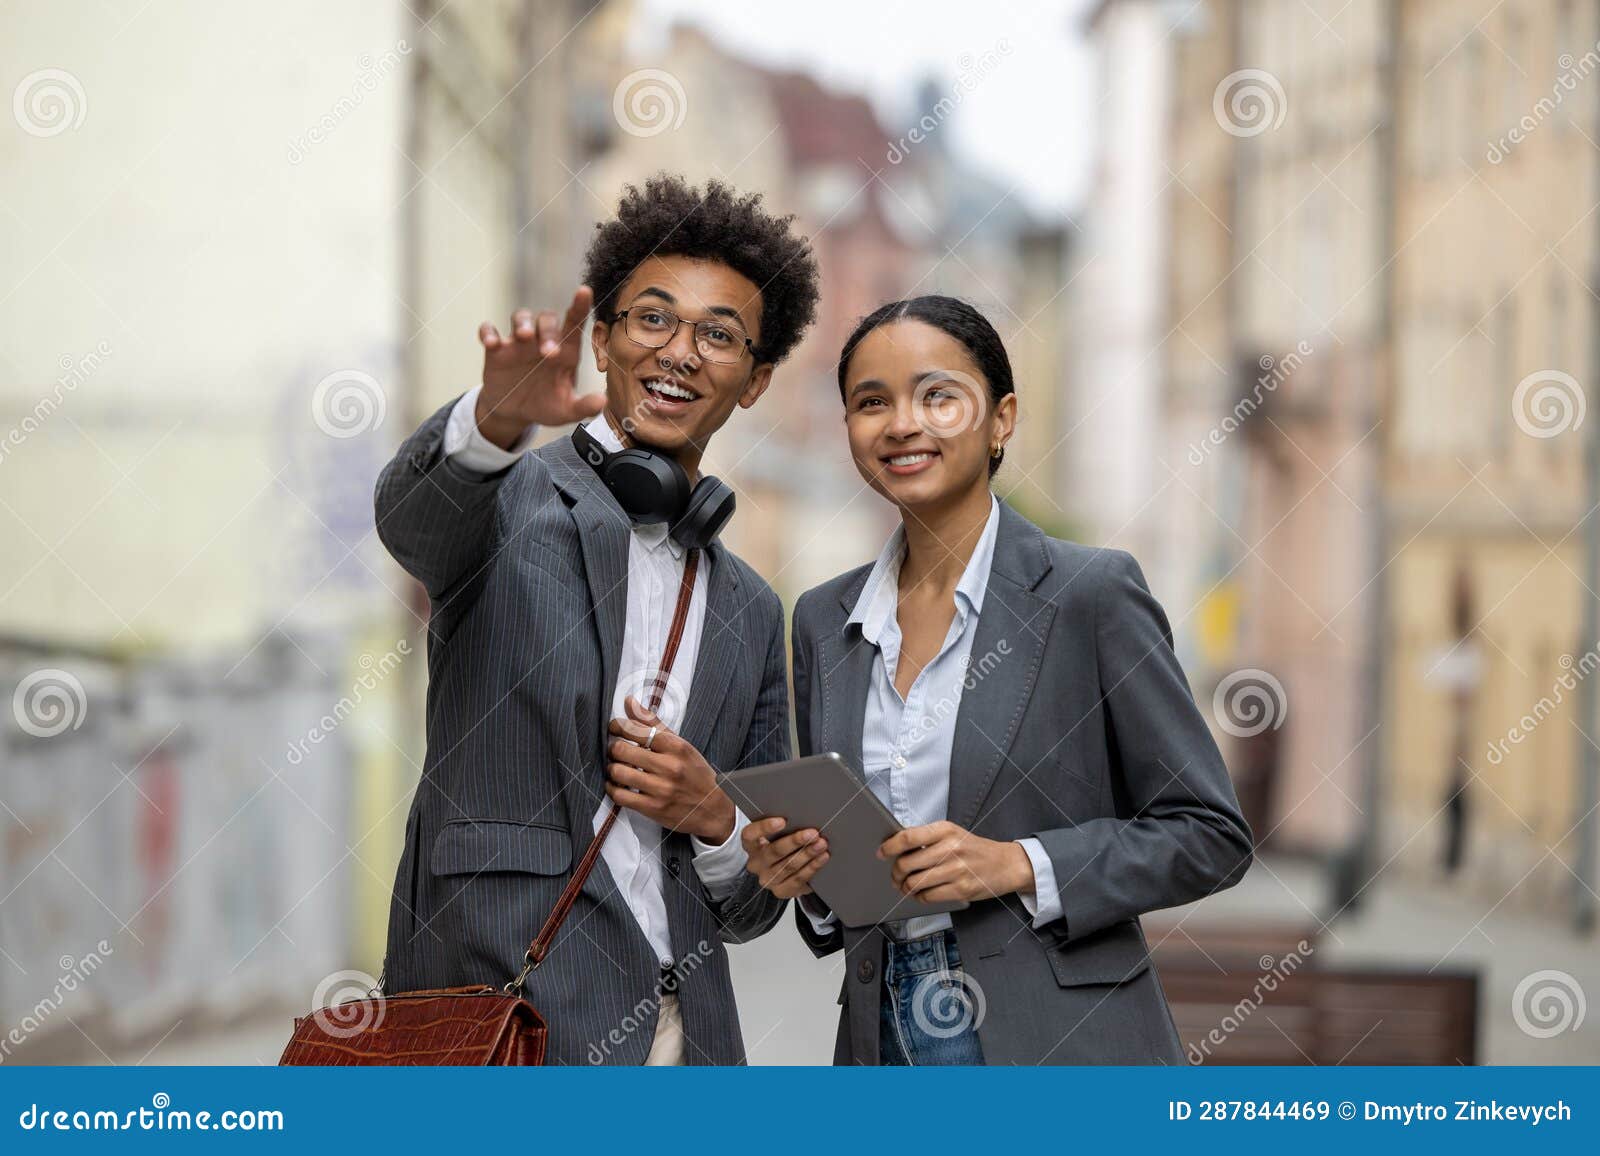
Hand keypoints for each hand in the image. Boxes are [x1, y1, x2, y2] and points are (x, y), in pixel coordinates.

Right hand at [476, 285, 605, 447]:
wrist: (515, 412)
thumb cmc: (546, 404)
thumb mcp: (566, 410)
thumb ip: (584, 406)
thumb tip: (603, 402)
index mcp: (565, 351)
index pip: (574, 324)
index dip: (579, 306)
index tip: (584, 291)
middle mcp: (542, 340)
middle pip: (547, 319)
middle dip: (548, 331)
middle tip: (549, 353)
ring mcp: (518, 343)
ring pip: (521, 317)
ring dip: (523, 322)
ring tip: (524, 336)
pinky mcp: (496, 350)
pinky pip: (489, 330)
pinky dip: (488, 332)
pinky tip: (491, 344)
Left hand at [605, 696, 734, 841]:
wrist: (714, 808)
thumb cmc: (696, 773)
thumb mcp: (680, 744)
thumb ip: (652, 723)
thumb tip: (629, 702)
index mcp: (676, 746)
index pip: (635, 729)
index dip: (617, 726)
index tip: (614, 728)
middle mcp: (669, 767)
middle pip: (622, 750)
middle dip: (612, 748)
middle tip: (615, 750)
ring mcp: (661, 789)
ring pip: (618, 772)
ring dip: (611, 769)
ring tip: (616, 767)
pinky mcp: (653, 808)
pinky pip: (620, 796)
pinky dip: (612, 788)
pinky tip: (617, 785)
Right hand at [740, 816, 828, 898]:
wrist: (785, 872)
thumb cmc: (782, 846)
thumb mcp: (777, 834)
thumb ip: (783, 826)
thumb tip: (800, 814)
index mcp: (751, 845)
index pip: (750, 835)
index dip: (765, 827)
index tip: (782, 821)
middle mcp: (756, 864)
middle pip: (774, 851)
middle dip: (796, 841)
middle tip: (812, 833)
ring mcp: (768, 879)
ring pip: (789, 866)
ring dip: (808, 854)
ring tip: (821, 844)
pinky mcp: (781, 891)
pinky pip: (798, 879)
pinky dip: (812, 867)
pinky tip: (822, 858)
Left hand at [878, 820, 1034, 904]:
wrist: (1006, 864)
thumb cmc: (974, 849)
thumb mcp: (953, 833)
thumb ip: (927, 837)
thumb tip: (896, 845)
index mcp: (945, 829)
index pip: (908, 837)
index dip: (889, 847)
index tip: (881, 853)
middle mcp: (950, 848)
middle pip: (907, 863)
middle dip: (895, 873)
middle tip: (895, 876)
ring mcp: (956, 870)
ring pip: (915, 883)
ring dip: (905, 888)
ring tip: (906, 886)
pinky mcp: (961, 890)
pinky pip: (928, 896)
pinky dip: (920, 897)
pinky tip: (921, 893)